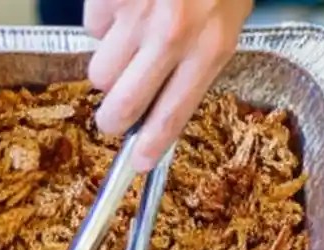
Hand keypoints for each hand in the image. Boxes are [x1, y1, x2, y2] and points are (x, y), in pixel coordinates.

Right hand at [84, 0, 251, 171]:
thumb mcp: (230, 18)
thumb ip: (202, 57)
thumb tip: (170, 96)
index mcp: (211, 47)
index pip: (172, 116)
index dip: (151, 146)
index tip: (139, 161)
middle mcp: (173, 36)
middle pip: (122, 106)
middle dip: (113, 119)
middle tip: (115, 116)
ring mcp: (138, 14)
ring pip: (100, 73)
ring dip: (109, 67)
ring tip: (129, 46)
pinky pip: (93, 28)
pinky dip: (104, 23)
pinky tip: (126, 8)